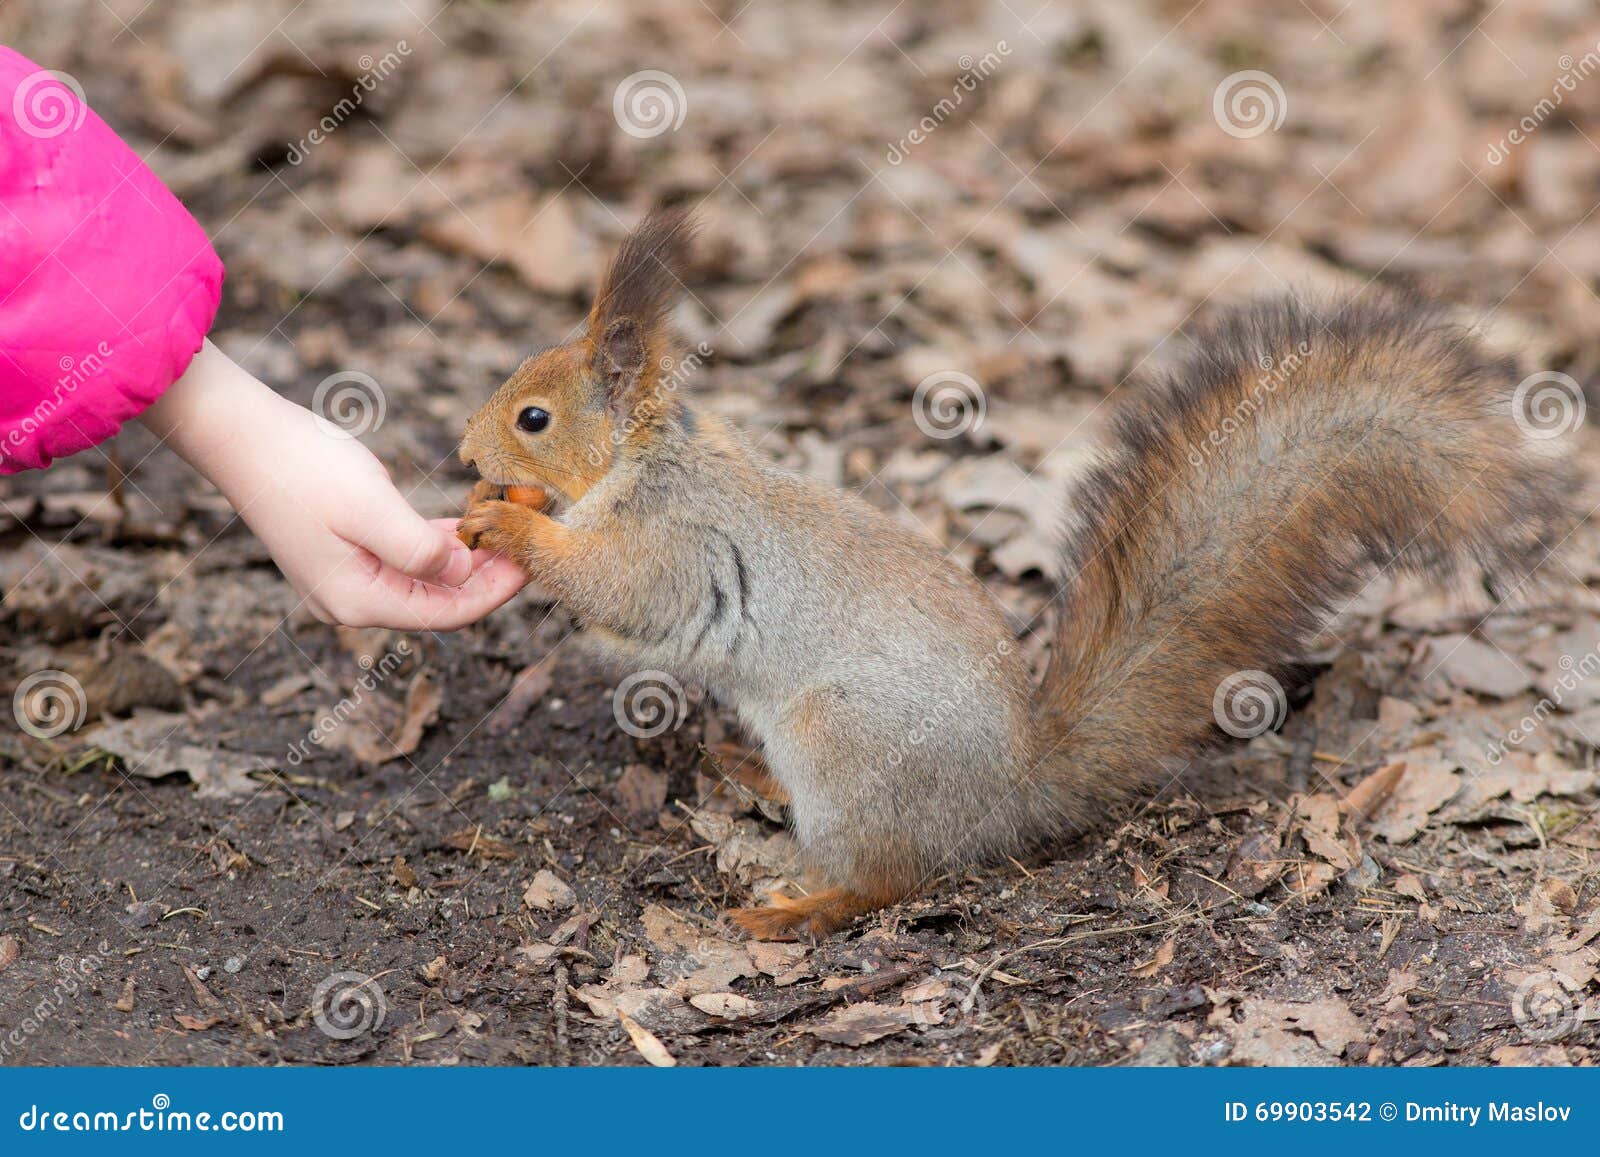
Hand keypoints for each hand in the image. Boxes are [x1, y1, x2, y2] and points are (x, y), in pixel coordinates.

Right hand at [141, 341, 526, 629]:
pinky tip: (469, 524)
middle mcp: (353, 602)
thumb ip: (423, 552)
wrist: (242, 436)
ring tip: (507, 529)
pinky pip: (405, 557)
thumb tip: (462, 574)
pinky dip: (438, 543)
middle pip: (440, 602)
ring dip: (466, 558)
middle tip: (528, 540)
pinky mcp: (346, 551)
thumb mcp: (373, 509)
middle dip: (487, 575)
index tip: (532, 558)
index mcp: (359, 602)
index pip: (449, 614)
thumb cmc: (304, 468)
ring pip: (425, 579)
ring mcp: (347, 578)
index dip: (497, 590)